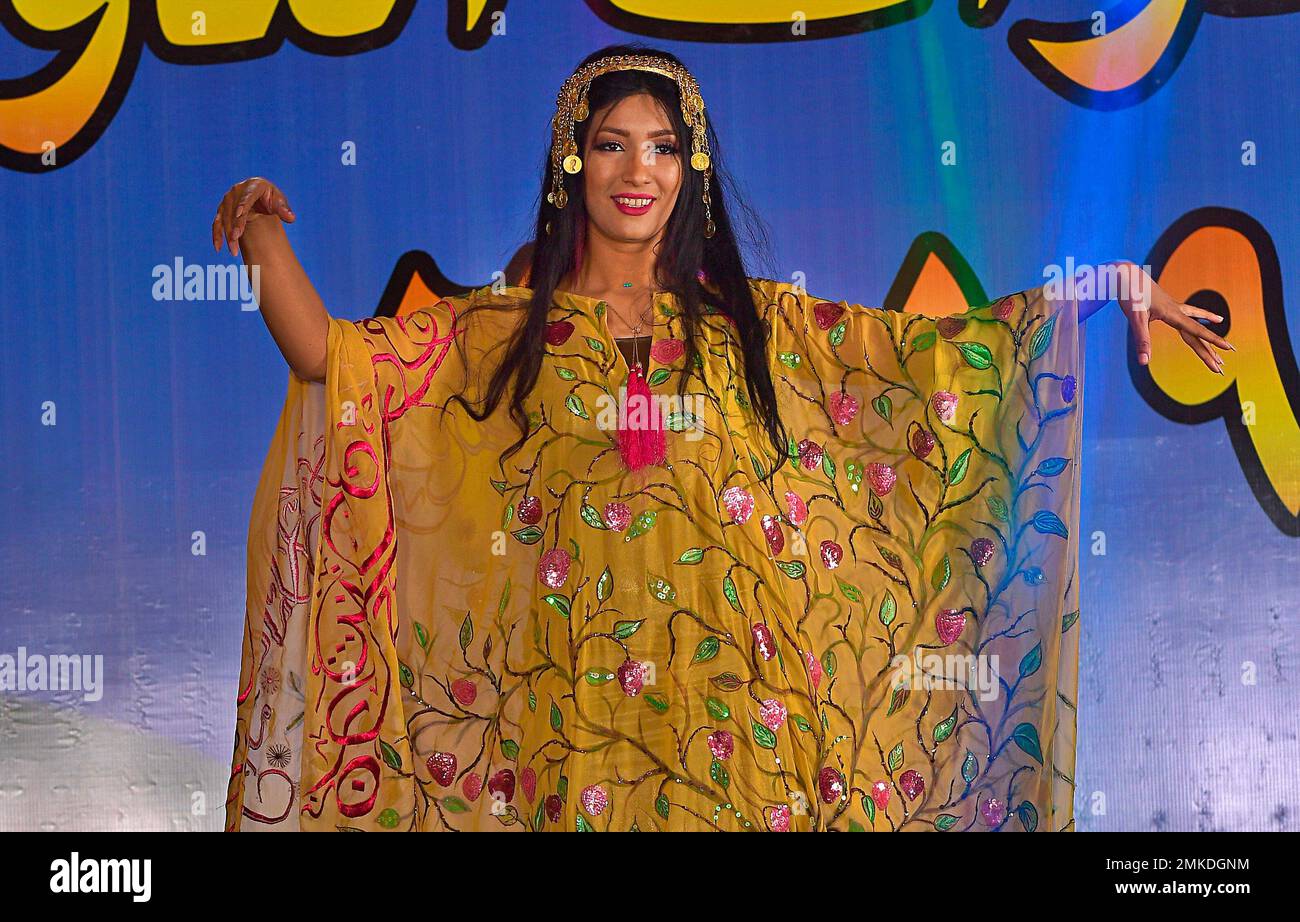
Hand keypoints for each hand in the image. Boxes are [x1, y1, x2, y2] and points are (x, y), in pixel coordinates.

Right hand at [212, 177, 294, 256]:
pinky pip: (217, 223)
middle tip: (236, 240)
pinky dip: (217, 235)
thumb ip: (284, 209)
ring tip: (233, 251)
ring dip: (227, 234)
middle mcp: (237, 191)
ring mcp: (227, 200)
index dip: (243, 205)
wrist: (260, 196)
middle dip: (234, 226)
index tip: (240, 215)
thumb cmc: (272, 198)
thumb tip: (291, 218)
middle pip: (234, 210)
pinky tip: (218, 248)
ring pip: (224, 218)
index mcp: (253, 185)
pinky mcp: (222, 210)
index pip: (247, 196)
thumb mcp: (280, 201)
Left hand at [1117, 263, 1232, 373]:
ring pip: (1196, 326)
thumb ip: (1142, 340)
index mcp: (1173, 314)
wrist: (1126, 273)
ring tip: (1226, 347)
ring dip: (1208, 339)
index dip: (1212, 340)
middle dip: (1210, 350)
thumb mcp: (1135, 319)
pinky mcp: (1169, 306)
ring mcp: (1175, 307)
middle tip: (1222, 366)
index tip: (1228, 347)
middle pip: (1197, 334)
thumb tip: (1144, 362)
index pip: (1196, 331)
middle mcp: (1178, 311)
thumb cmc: (1130, 295)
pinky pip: (1191, 314)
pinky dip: (1203, 317)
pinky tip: (1214, 319)